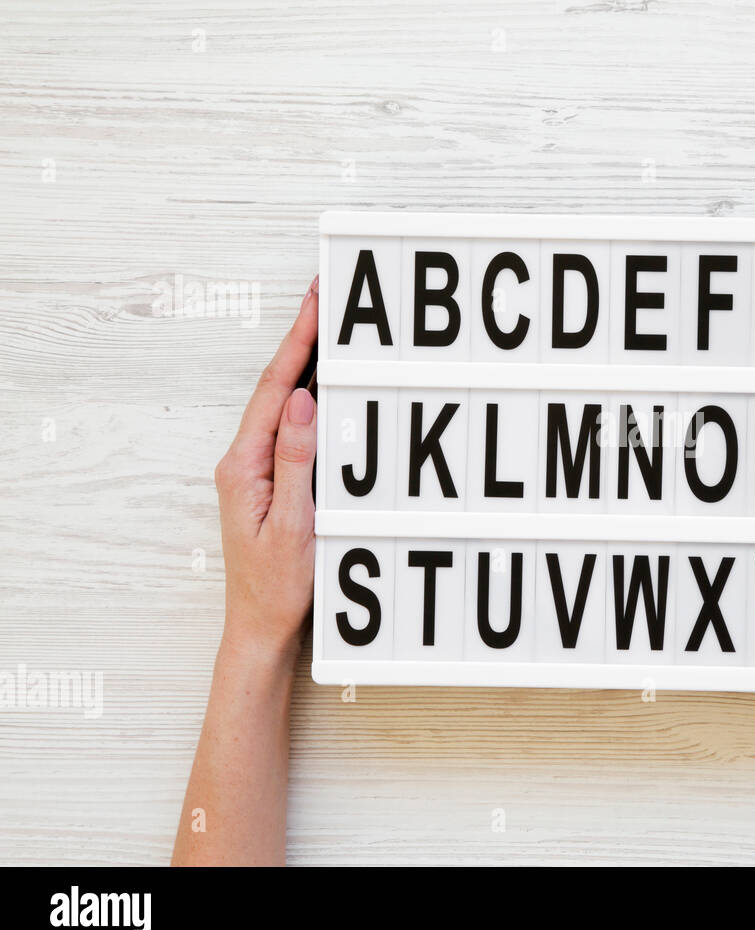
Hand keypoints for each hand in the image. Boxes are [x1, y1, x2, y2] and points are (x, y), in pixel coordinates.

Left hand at [213, 277, 318, 665]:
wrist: (260, 627)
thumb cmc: (277, 587)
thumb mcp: (294, 524)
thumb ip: (296, 461)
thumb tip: (302, 401)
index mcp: (244, 466)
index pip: (276, 389)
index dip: (298, 341)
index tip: (317, 301)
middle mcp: (245, 461)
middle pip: (278, 386)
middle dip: (303, 339)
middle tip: (327, 297)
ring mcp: (257, 470)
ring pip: (285, 404)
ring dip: (307, 364)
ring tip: (330, 328)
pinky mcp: (272, 481)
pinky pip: (292, 428)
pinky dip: (311, 398)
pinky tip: (327, 386)